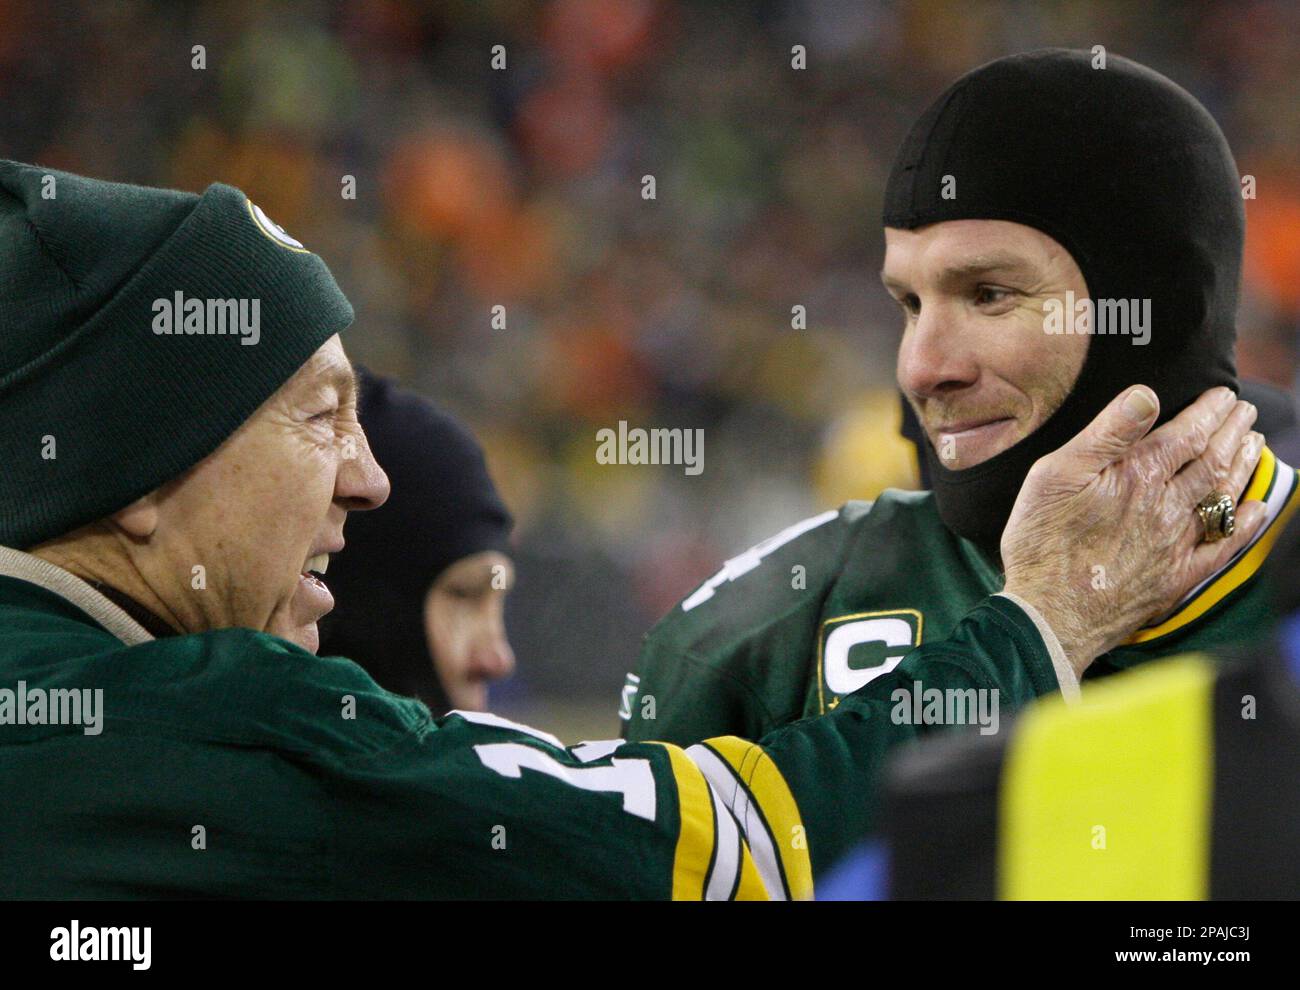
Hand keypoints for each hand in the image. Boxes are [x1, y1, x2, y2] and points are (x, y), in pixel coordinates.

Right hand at [1001, 385, 1266, 677]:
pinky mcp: (1174, 578)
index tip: (1223, 395)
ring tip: (1255, 443)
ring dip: (1242, 466)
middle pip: (1212, 461)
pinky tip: (1257, 509)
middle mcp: (1167, 507)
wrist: (1048, 613)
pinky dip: (1244, 526)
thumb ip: (1106, 434)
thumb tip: (1146, 396)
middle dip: (1232, 432)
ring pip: (1221, 497)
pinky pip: (1221, 548)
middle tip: (1247, 412)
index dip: (1208, 412)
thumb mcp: (1057, 474)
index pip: (1186, 434)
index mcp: (1139, 476)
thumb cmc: (1042, 541)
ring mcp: (1175, 544)